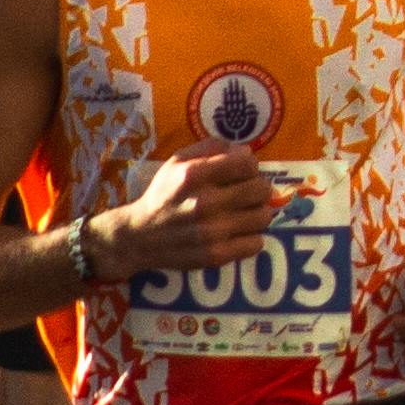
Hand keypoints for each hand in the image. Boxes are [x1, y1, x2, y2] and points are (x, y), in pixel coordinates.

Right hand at [94, 141, 277, 276]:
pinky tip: (236, 233)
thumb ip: (212, 148)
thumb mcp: (178, 161)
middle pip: (261, 190)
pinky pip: (256, 244)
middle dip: (257, 188)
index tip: (241, 172)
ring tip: (242, 214)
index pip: (247, 163)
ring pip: (263, 216)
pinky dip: (250, 238)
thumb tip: (247, 152)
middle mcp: (204, 203)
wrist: (140, 237)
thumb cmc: (164, 194)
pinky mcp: (216, 256)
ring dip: (256, 213)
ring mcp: (211, 232)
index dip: (249, 166)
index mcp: (194, 175)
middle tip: (246, 193)